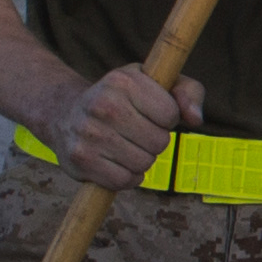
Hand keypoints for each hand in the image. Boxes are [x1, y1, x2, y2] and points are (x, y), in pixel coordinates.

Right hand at [39, 61, 194, 189]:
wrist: (66, 114)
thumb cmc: (123, 99)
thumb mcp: (156, 83)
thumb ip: (188, 92)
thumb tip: (196, 118)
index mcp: (124, 81)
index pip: (170, 114)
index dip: (168, 118)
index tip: (152, 113)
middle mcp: (103, 104)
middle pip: (159, 142)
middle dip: (156, 141)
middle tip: (138, 132)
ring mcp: (89, 133)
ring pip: (144, 164)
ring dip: (142, 160)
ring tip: (126, 145)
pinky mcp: (80, 159)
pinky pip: (124, 181)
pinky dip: (127, 177)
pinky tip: (117, 162)